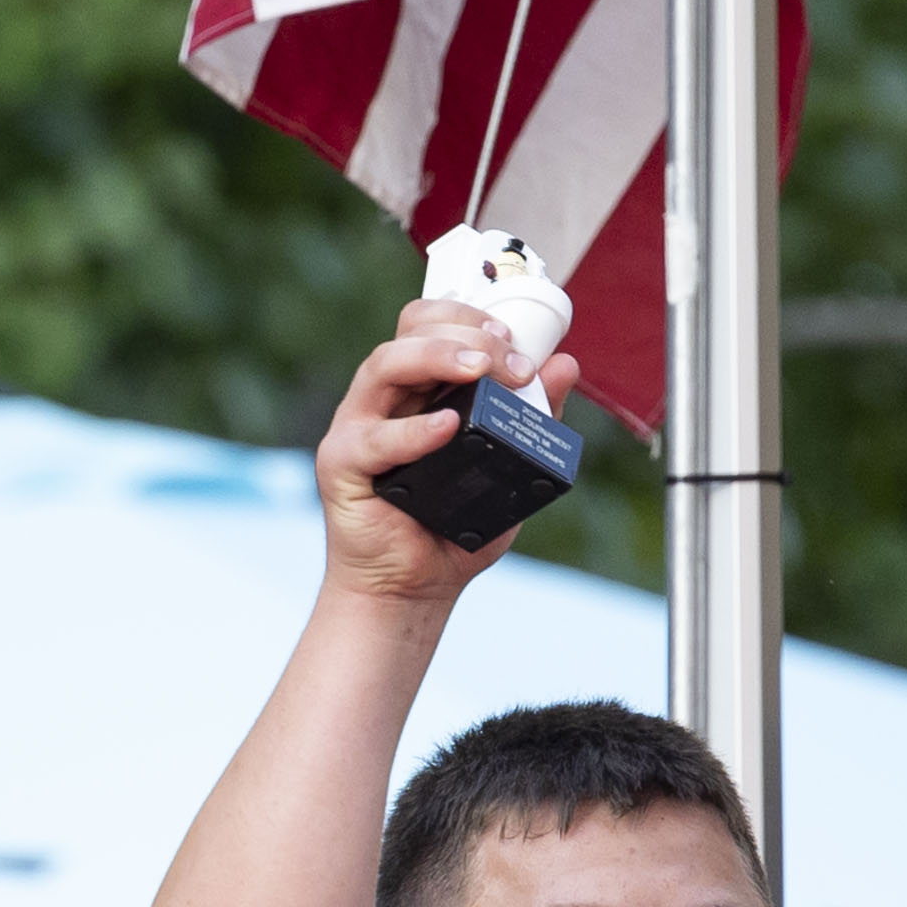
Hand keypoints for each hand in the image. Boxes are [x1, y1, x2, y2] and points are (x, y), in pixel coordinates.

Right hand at [312, 298, 581, 604]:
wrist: (415, 588)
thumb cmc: (454, 526)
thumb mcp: (508, 467)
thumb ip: (532, 419)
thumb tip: (564, 366)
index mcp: (419, 388)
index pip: (432, 324)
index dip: (471, 318)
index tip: (515, 338)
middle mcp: (385, 398)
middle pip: (409, 332)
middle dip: (466, 335)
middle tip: (511, 360)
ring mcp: (358, 426)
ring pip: (384, 365)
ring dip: (437, 357)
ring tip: (481, 371)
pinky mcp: (342, 465)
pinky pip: (374, 439)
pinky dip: (412, 431)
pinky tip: (446, 427)